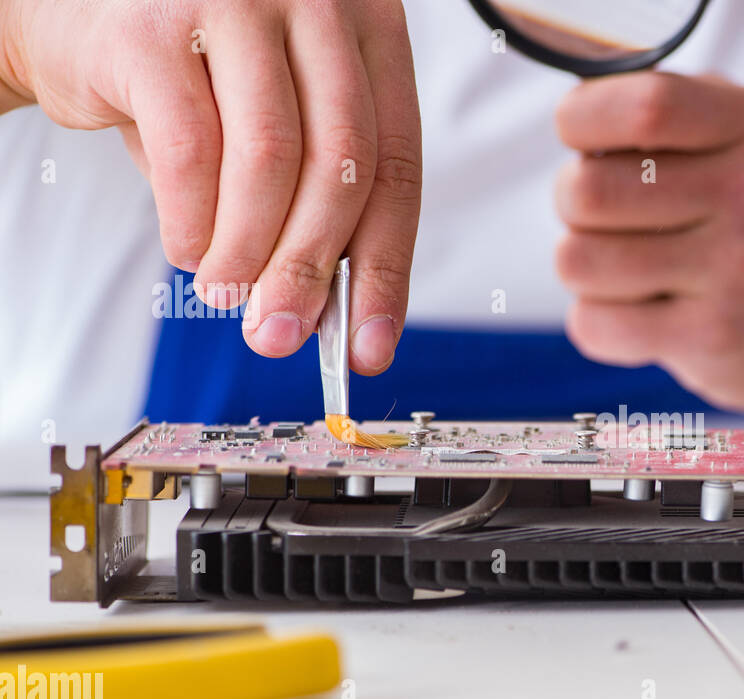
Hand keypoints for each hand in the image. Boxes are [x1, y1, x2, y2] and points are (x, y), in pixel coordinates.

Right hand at [1, 0, 420, 373]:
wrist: (73, 15)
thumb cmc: (195, 79)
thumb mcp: (277, 123)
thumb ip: (315, 199)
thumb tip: (336, 313)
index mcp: (370, 25)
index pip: (396, 164)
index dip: (386, 267)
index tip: (369, 345)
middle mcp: (317, 1)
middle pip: (341, 164)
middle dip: (312, 271)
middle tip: (283, 335)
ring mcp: (238, 3)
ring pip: (270, 162)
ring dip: (249, 253)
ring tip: (228, 293)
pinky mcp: (156, 28)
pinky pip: (190, 154)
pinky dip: (192, 223)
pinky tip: (189, 250)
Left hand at [553, 73, 743, 411]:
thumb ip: (670, 107)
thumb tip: (578, 118)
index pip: (643, 107)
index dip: (583, 119)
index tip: (580, 136)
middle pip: (587, 191)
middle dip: (575, 202)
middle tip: (611, 215)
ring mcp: (734, 272)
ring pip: (578, 260)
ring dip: (585, 264)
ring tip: (627, 265)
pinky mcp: (712, 338)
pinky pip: (594, 324)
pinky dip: (598, 318)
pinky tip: (639, 310)